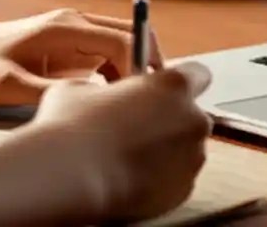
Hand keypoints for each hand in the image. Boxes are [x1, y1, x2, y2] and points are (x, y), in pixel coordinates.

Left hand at [0, 8, 164, 105]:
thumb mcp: (9, 87)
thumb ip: (51, 93)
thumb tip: (93, 103)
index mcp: (65, 28)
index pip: (122, 39)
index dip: (140, 67)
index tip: (142, 100)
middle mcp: (75, 22)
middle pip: (131, 34)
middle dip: (147, 65)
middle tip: (150, 103)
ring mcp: (73, 30)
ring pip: (122, 43)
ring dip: (132, 69)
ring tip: (127, 105)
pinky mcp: (69, 43)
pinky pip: (107, 52)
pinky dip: (117, 72)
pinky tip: (105, 99)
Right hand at [0, 63, 214, 223]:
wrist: (69, 177)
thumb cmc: (73, 127)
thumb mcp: (81, 88)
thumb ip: (105, 89)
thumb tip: (98, 97)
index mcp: (174, 86)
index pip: (197, 74)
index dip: (176, 83)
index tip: (159, 91)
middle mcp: (192, 120)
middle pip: (190, 115)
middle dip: (169, 120)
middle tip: (135, 127)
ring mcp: (191, 159)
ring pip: (184, 149)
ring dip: (164, 151)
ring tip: (126, 157)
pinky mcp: (182, 192)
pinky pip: (175, 179)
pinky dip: (159, 179)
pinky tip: (128, 178)